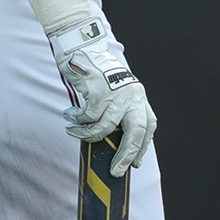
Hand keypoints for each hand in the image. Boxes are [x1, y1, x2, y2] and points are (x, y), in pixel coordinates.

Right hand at [48, 18, 155, 175]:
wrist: (86, 50)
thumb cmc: (99, 77)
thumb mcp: (116, 95)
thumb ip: (119, 114)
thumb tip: (112, 143)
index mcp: (139, 98)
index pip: (148, 126)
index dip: (142, 147)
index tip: (135, 164)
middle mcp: (132, 96)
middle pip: (136, 130)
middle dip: (127, 153)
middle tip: (116, 170)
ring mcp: (117, 92)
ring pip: (106, 126)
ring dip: (88, 134)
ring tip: (74, 132)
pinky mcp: (100, 89)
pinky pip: (89, 116)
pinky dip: (78, 121)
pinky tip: (70, 117)